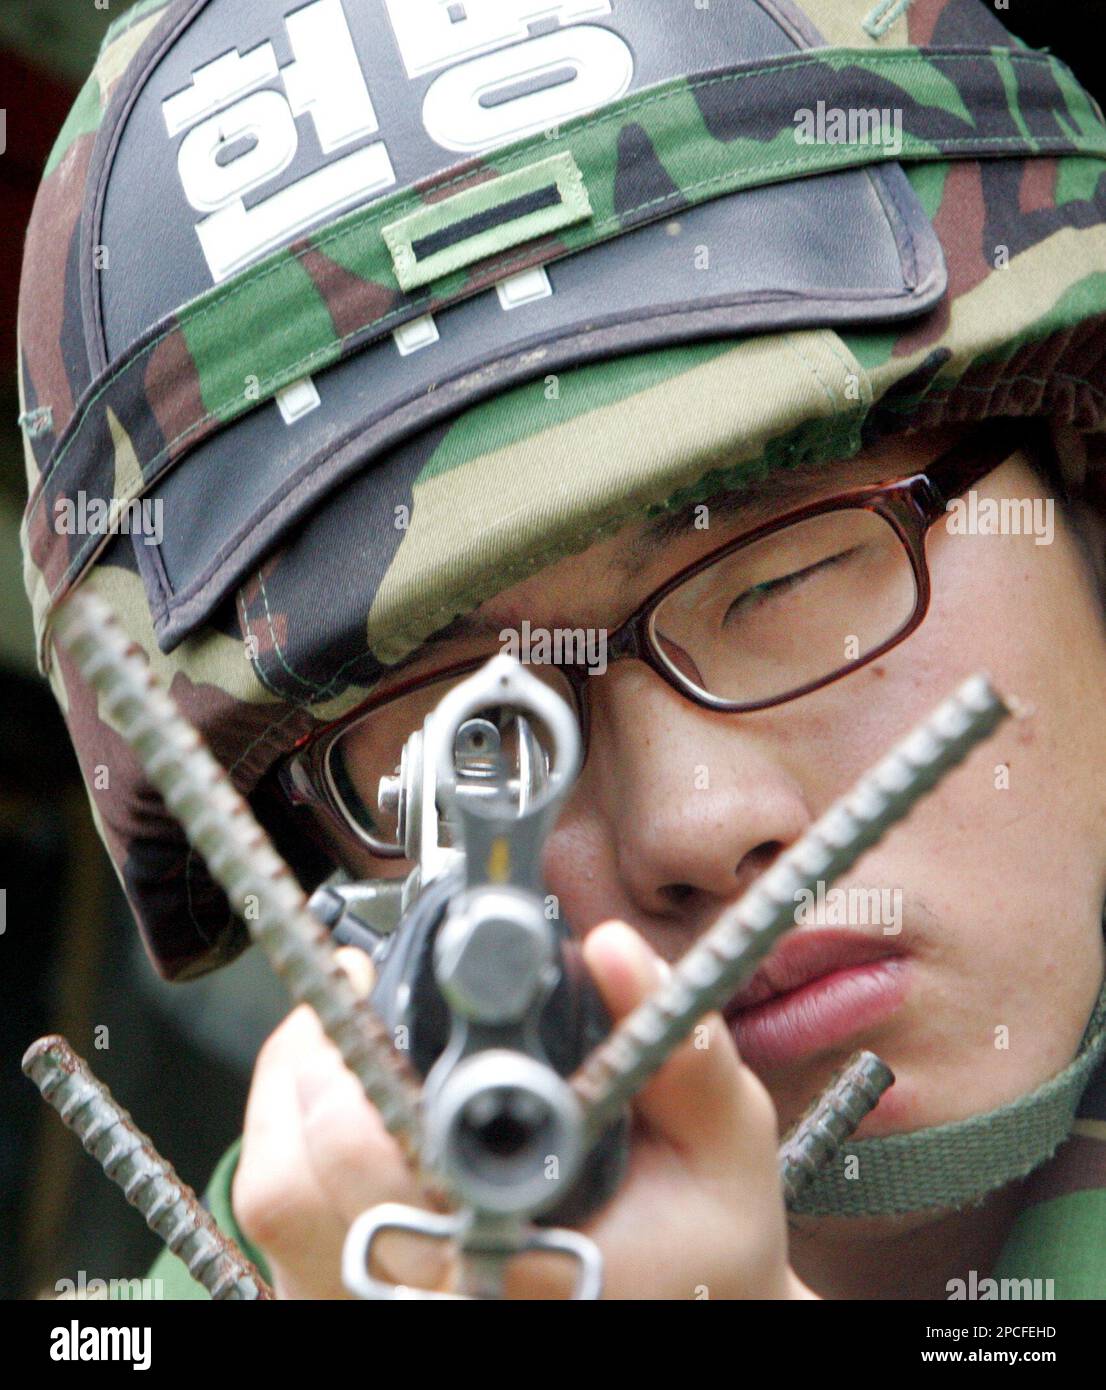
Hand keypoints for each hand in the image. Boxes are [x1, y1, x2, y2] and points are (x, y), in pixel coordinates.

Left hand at [232, 928, 815, 1299]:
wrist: (690, 1312)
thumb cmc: (700, 1243)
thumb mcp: (721, 1147)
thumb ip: (677, 1050)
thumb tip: (615, 951)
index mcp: (521, 1266)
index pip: (379, 1156)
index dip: (355, 1053)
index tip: (370, 974)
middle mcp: (436, 1301)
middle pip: (301, 1180)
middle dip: (322, 1056)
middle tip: (362, 985)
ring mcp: (377, 1320)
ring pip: (276, 1201)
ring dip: (295, 1099)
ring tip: (344, 1033)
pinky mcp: (349, 1315)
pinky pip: (276, 1230)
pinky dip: (289, 1149)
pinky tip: (334, 1100)